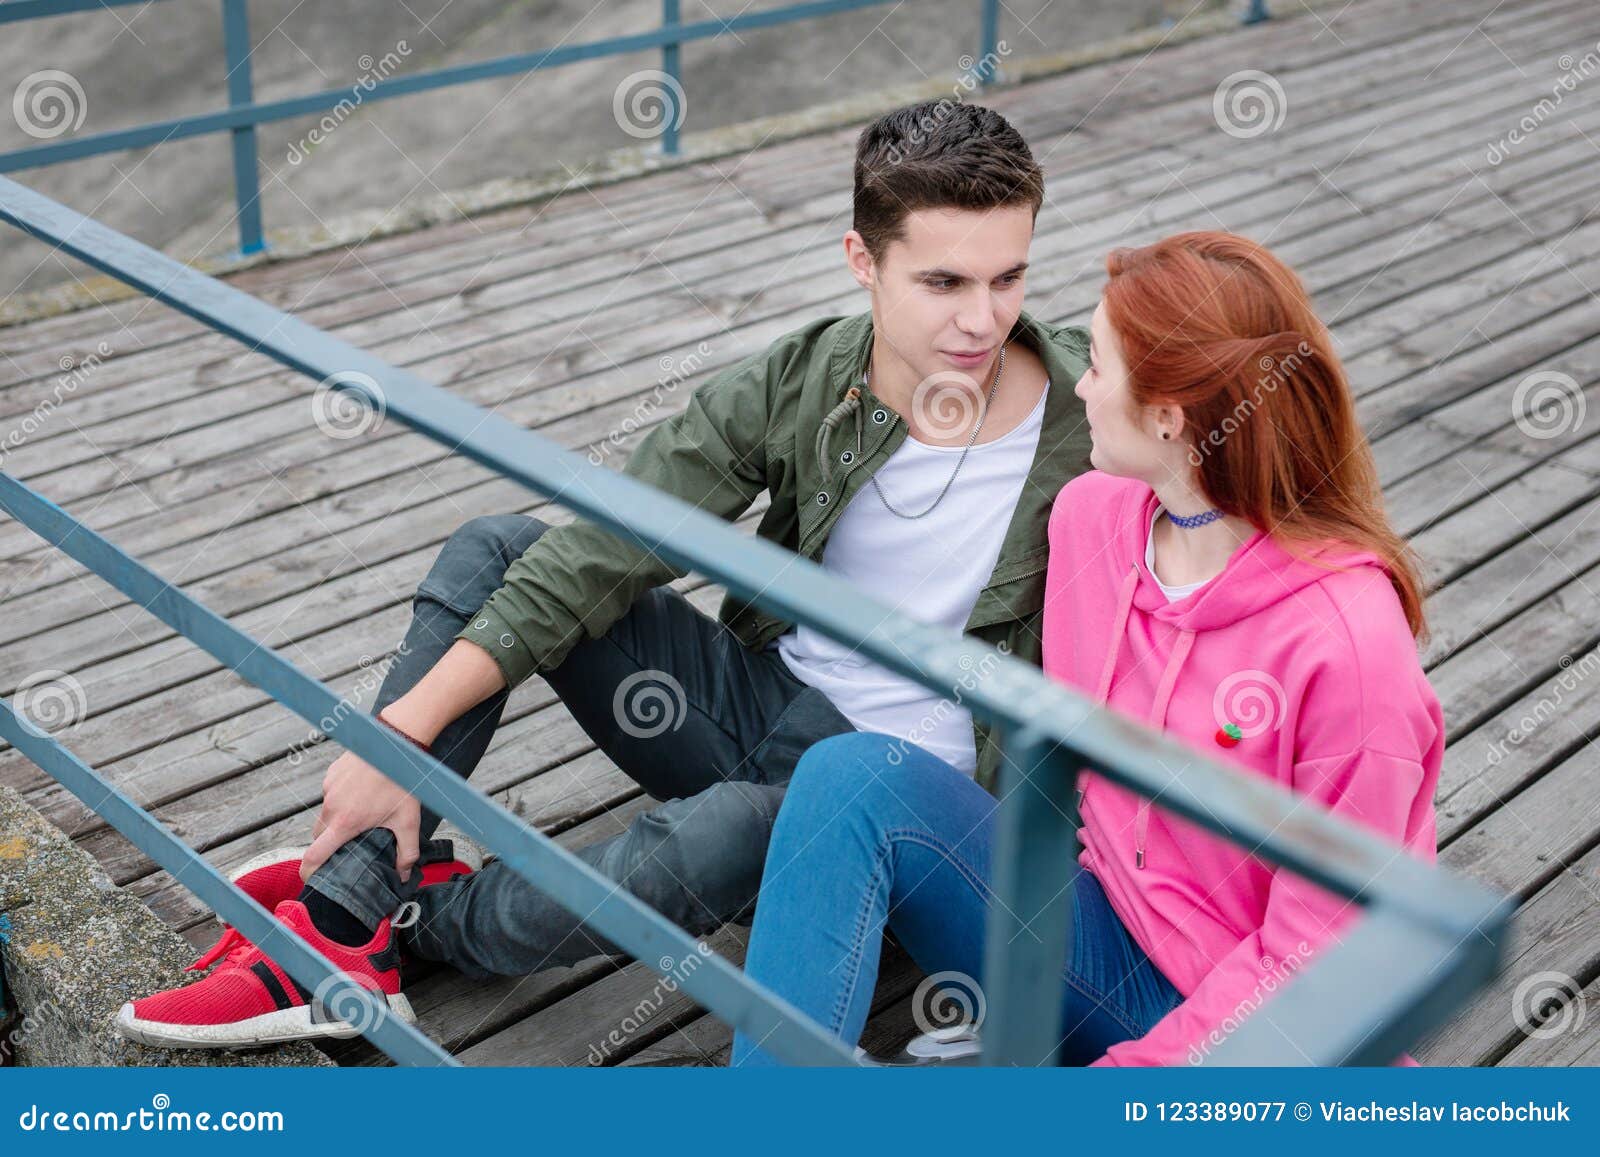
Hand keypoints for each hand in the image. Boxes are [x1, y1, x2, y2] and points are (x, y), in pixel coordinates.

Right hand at [301, 748, 422, 883]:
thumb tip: (403, 875)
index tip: (310, 879)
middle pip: (319, 836)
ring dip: (338, 820)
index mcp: (345, 823)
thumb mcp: (409, 820)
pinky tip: (362, 794)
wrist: (395, 744)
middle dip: (330, 844)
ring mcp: (328, 789)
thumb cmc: (402, 782)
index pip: (314, 855)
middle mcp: (331, 807)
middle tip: (349, 845)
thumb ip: (407, 852)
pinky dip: (342, 799)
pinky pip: (330, 794)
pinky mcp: (331, 774)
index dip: (308, 871)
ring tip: (362, 815)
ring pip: (326, 814)